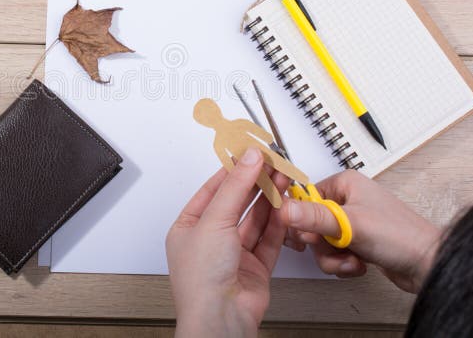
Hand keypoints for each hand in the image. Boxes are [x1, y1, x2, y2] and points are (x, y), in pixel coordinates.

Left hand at [166, 148, 288, 337]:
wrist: (221, 319)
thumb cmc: (201, 280)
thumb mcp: (214, 221)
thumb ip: (235, 187)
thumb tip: (249, 159)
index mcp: (188, 227)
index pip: (212, 190)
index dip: (232, 170)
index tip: (250, 153)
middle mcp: (210, 240)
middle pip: (236, 203)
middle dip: (255, 183)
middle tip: (272, 163)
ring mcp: (233, 254)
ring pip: (255, 219)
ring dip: (269, 199)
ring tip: (283, 178)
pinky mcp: (255, 267)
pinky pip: (268, 238)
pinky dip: (277, 222)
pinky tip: (284, 205)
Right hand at [281, 170, 440, 292]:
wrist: (427, 264)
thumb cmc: (400, 236)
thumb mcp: (350, 225)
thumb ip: (314, 217)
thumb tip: (283, 209)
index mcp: (344, 184)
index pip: (304, 196)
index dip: (301, 219)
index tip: (307, 234)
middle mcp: (347, 200)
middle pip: (310, 223)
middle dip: (322, 244)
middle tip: (335, 247)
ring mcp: (352, 222)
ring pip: (321, 242)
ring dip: (333, 257)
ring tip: (351, 260)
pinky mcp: (357, 241)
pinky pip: (333, 253)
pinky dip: (342, 263)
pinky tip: (359, 265)